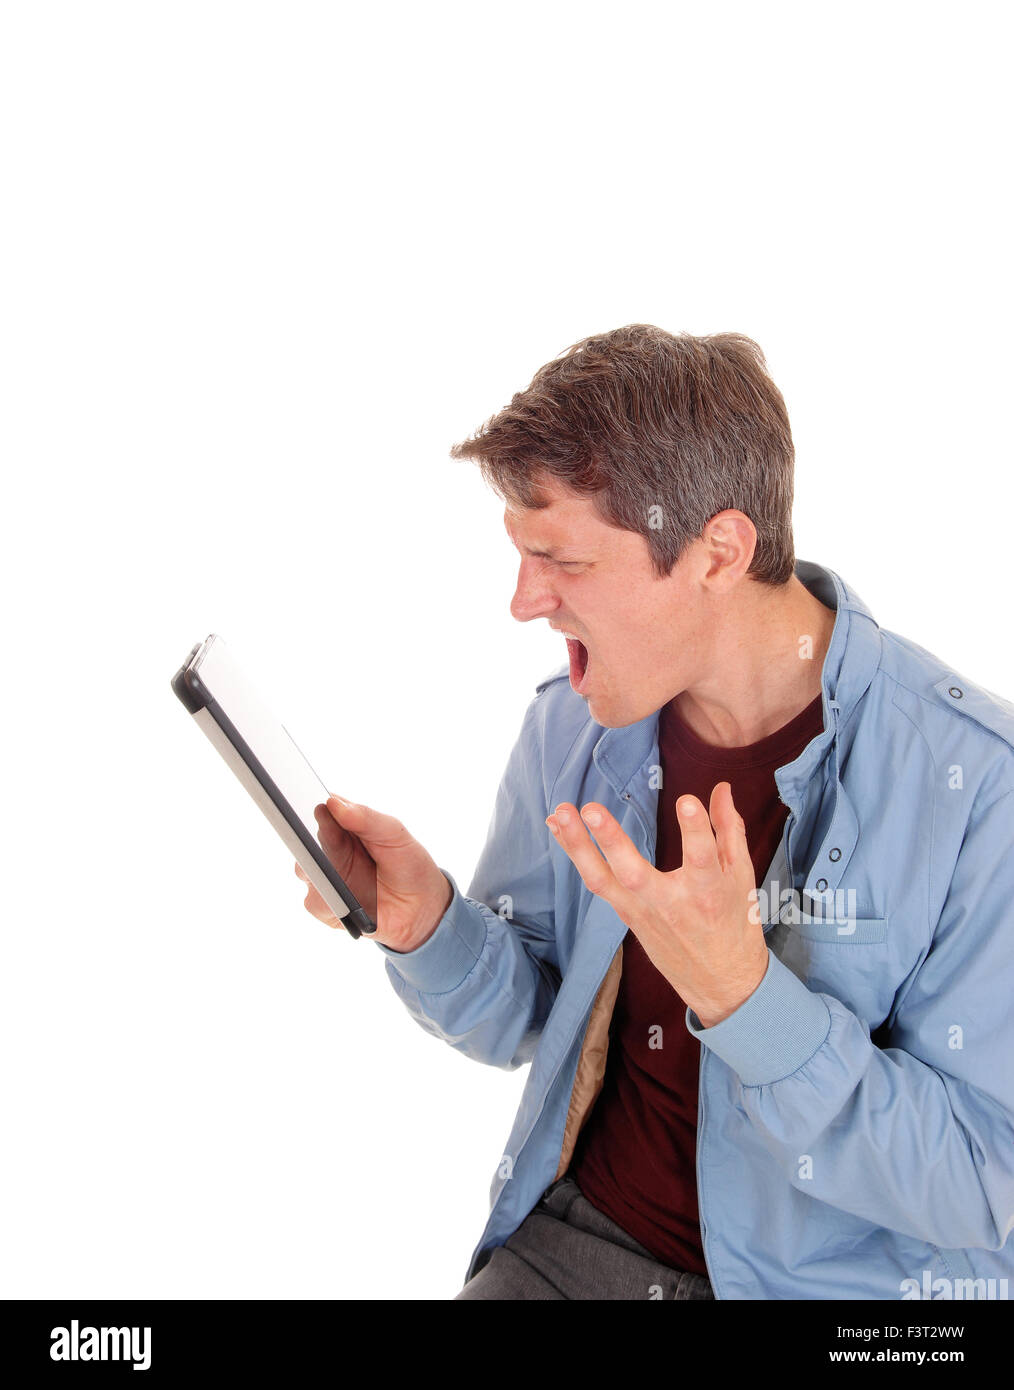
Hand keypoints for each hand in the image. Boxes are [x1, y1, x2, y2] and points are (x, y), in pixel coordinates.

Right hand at [295, 796, 452, 951]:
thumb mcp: (394, 834)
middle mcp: (329, 850)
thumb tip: (335, 803)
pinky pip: (315, 900)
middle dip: (304, 833)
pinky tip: (337, 895)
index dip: (313, 804)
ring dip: (312, 866)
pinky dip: (324, 897)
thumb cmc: (408, 863)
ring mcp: (326, 878)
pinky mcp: (327, 906)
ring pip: (304, 869)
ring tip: (324, 863)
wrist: (423, 905)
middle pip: (304, 838)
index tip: (315, 803)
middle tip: (307, 828)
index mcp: (343, 827)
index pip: (321, 810)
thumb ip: (366, 818)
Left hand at [546, 781, 767, 1027]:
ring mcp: (642, 912)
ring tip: (560, 812)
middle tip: (590, 809)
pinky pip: (597, 884)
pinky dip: (577, 856)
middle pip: (634, 873)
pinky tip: (559, 828)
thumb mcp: (742, 877)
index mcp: (708, 892)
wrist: (720, 983)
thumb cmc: (734, 924)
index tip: (687, 801)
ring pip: (602, 881)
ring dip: (577, 847)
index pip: (702, 857)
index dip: (696, 829)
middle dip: (610, 840)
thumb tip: (722, 788)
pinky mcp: (626, 914)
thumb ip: (729, 828)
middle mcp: (670, 904)